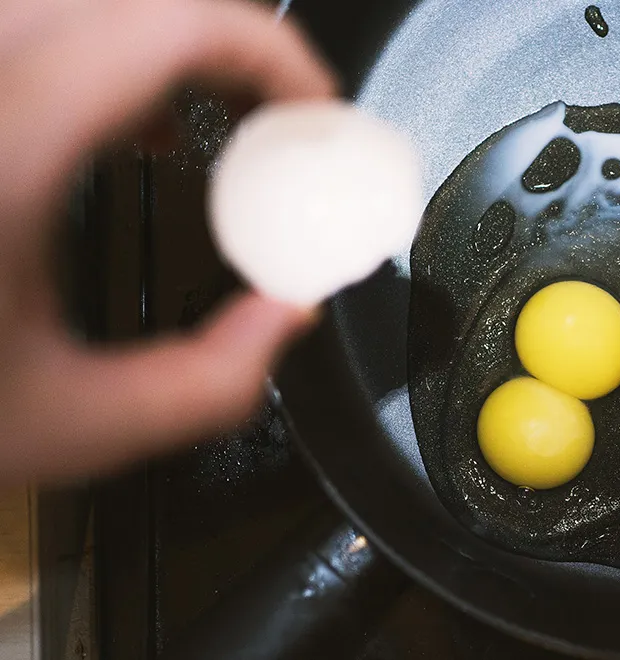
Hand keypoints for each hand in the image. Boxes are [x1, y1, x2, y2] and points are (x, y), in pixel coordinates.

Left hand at [0, 0, 335, 483]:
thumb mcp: (71, 427)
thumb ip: (213, 382)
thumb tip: (287, 319)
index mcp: (13, 145)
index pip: (179, 26)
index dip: (275, 51)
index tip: (315, 110)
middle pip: (139, 3)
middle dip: (230, 49)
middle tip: (271, 118)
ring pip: (82, 9)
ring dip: (161, 49)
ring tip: (193, 124)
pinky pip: (34, 32)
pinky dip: (99, 58)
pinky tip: (111, 128)